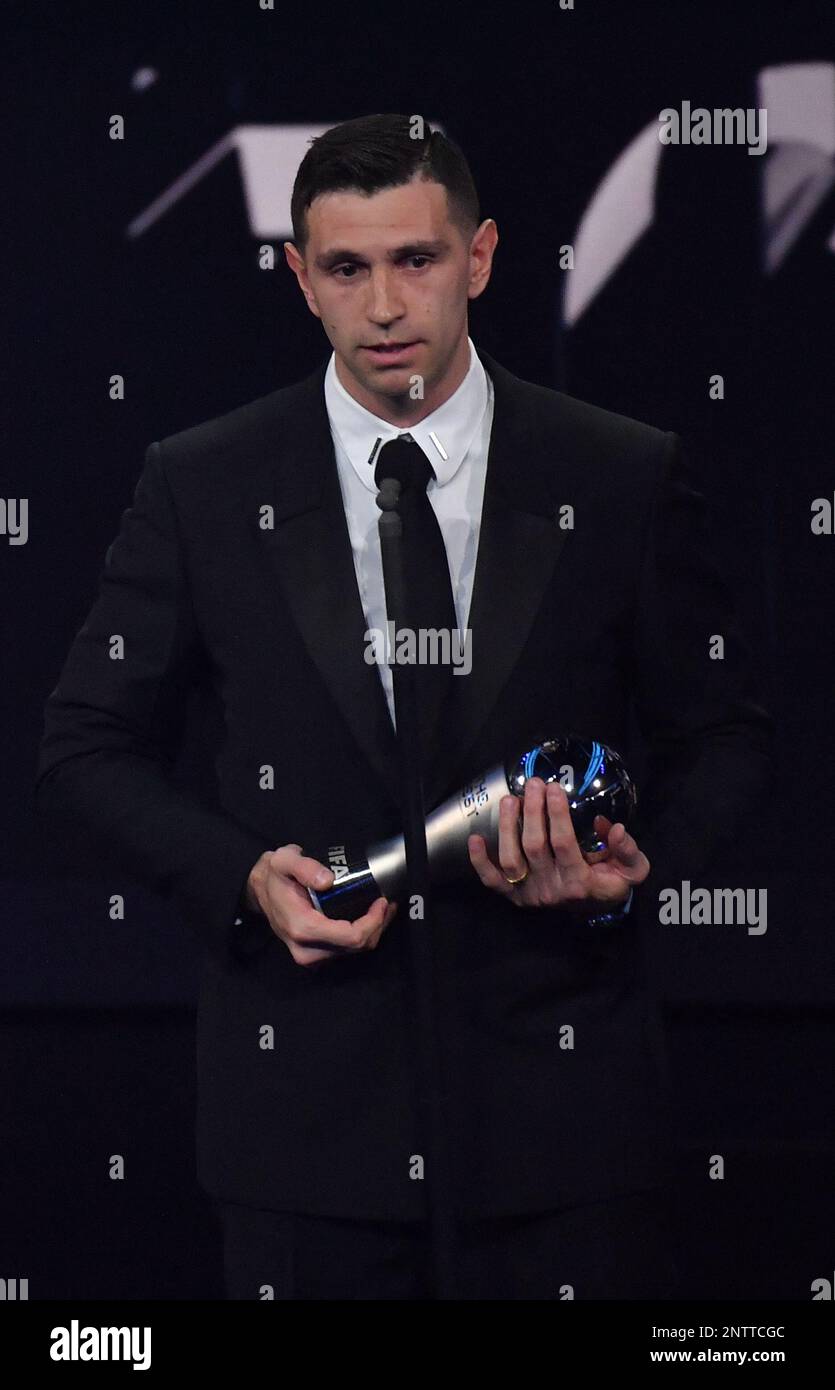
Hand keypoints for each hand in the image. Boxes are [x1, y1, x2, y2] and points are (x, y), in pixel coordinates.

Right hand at [246, 844, 396, 966]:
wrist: (259, 890)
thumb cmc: (275, 874)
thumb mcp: (285, 861)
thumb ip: (305, 867)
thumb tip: (327, 880)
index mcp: (302, 928)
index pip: (351, 937)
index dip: (373, 922)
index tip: (382, 901)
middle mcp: (306, 949)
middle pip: (357, 948)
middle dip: (378, 926)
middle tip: (387, 903)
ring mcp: (310, 956)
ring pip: (354, 952)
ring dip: (372, 931)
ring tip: (380, 908)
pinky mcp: (313, 955)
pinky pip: (345, 950)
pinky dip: (361, 935)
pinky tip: (367, 917)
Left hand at [466, 777, 649, 911]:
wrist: (596, 909)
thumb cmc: (612, 882)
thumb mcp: (633, 870)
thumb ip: (628, 851)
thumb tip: (615, 829)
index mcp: (580, 882)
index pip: (564, 843)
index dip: (557, 814)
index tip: (554, 787)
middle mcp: (551, 890)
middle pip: (534, 846)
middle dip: (532, 811)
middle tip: (533, 783)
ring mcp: (530, 894)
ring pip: (511, 860)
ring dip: (507, 827)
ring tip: (510, 799)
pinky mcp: (515, 896)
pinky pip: (493, 882)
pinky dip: (480, 862)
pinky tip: (475, 838)